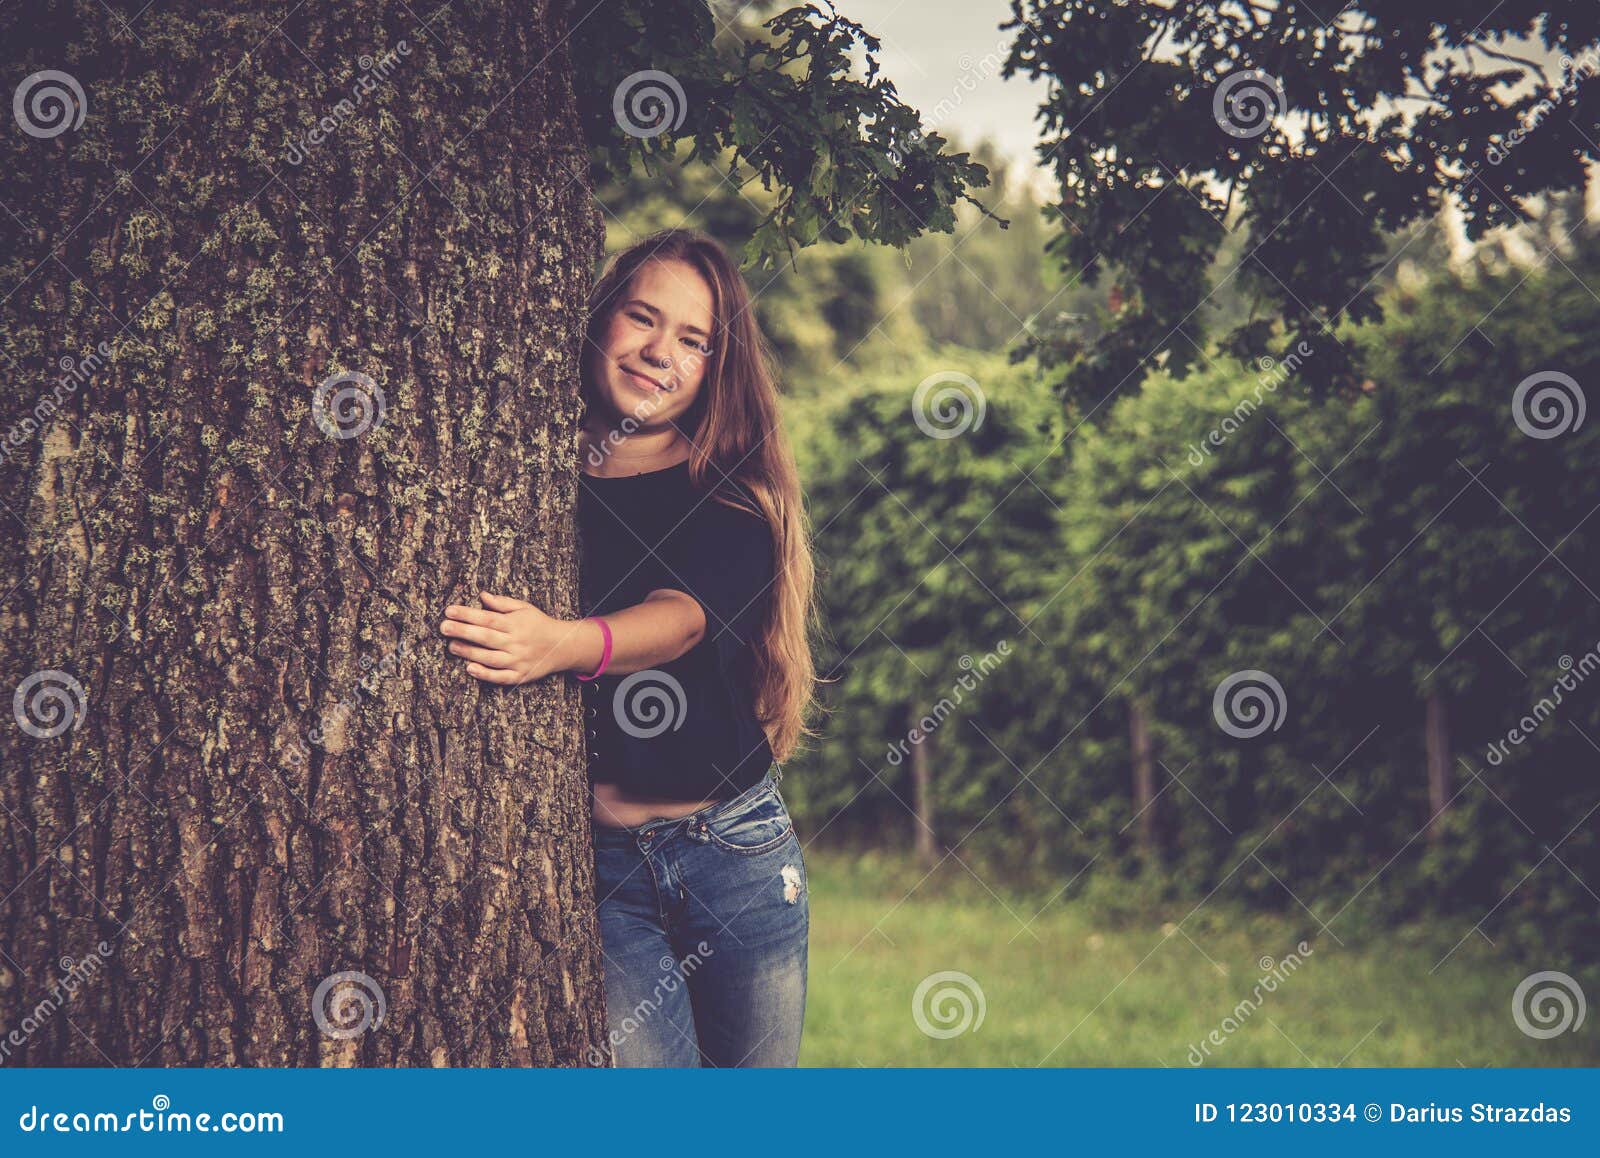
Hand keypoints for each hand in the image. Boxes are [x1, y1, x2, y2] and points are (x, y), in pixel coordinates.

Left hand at [439, 591, 585, 684]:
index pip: (488, 618)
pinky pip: (501, 677)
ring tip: (452, 646)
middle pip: (486, 637)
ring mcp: (518, 660)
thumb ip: (502, 603)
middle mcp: (516, 642)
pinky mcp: (520, 676)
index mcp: (516, 624)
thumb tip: (482, 596)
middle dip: (463, 631)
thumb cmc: (539, 624)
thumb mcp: (524, 608)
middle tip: (444, 627)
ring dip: (469, 653)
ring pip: (490, 658)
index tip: (449, 611)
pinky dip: (486, 674)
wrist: (563, 646)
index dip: (467, 614)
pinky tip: (470, 669)